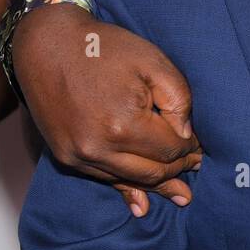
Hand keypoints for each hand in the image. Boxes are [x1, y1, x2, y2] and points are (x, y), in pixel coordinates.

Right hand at [13, 4, 200, 215]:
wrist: (47, 45)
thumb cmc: (105, 48)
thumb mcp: (154, 62)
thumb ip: (179, 100)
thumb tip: (186, 136)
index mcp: (124, 124)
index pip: (171, 149)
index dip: (191, 148)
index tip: (202, 146)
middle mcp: (98, 148)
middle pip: (152, 171)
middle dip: (178, 169)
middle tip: (196, 165)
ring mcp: (78, 156)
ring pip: (130, 180)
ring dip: (157, 185)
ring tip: (181, 194)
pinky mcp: (64, 157)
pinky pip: (104, 179)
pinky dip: (126, 189)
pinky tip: (142, 205)